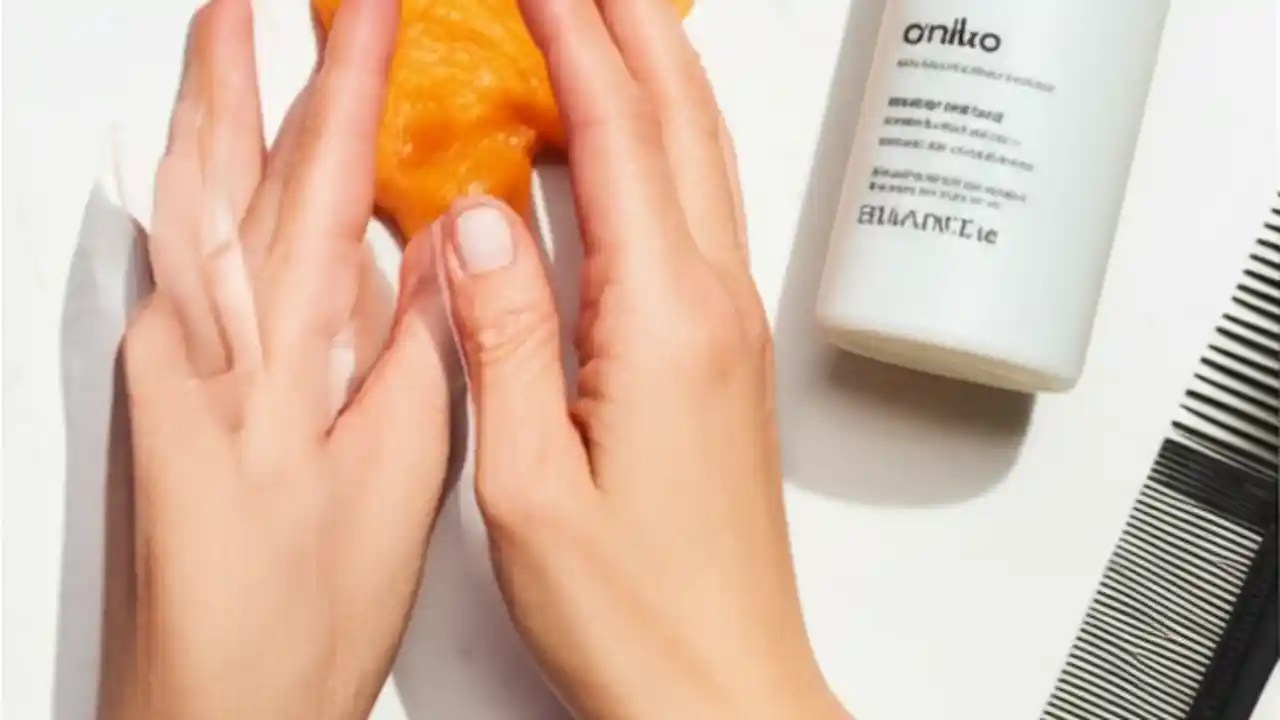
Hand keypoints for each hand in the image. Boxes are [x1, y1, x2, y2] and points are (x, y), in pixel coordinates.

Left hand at [102, 1, 452, 716]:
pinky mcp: (159, 400)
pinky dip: (191, 196)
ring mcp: (165, 371)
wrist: (202, 712)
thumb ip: (414, 351)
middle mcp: (196, 351)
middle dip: (239, 71)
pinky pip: (177, 268)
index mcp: (267, 366)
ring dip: (204, 116)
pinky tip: (202, 178)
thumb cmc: (293, 624)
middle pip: (221, 177)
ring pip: (185, 212)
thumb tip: (441, 248)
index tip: (370, 14)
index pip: (313, 189)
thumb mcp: (389, 488)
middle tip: (253, 0)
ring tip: (222, 49)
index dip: (346, 89)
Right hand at [428, 0, 845, 716]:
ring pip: (700, 163)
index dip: (576, 35)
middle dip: (633, 25)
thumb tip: (481, 217)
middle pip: (683, 121)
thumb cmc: (634, 610)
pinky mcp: (725, 360)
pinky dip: (661, 153)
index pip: (622, 133)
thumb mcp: (525, 480)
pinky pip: (695, 219)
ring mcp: (731, 331)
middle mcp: (717, 308)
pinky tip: (629, 151)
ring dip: (656, 78)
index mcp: (665, 322)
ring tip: (607, 23)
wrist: (724, 685)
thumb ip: (502, 333)